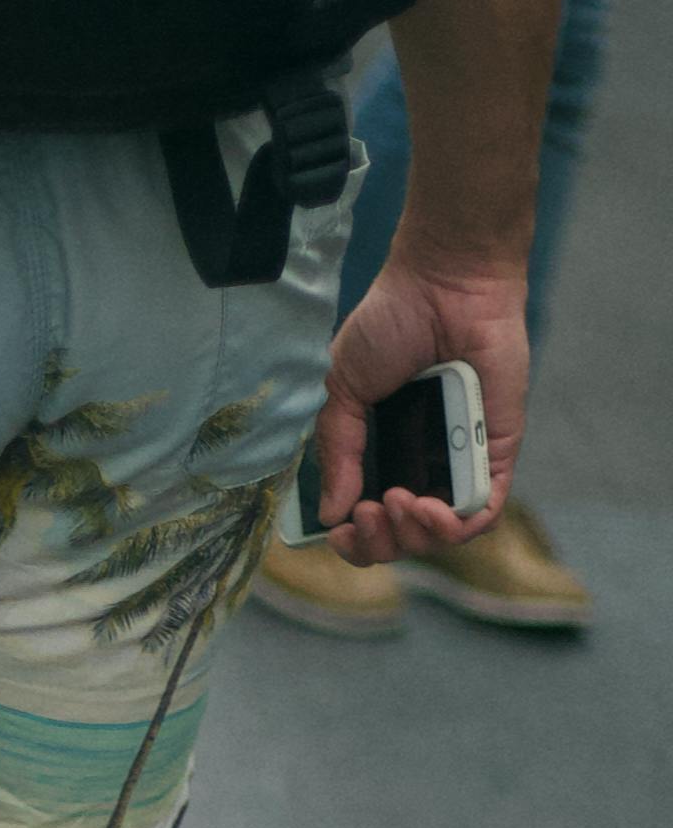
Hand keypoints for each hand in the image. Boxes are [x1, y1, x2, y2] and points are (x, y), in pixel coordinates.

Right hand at [314, 245, 528, 567]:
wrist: (443, 284)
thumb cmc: (390, 325)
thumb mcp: (342, 393)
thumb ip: (338, 454)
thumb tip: (332, 514)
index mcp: (380, 455)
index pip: (369, 524)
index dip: (353, 541)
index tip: (338, 532)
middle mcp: (419, 465)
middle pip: (402, 540)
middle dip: (380, 543)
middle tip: (369, 513)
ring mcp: (458, 460)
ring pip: (441, 534)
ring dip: (413, 535)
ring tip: (398, 502)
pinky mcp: (496, 449)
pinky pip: (484, 509)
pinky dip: (457, 525)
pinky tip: (431, 510)